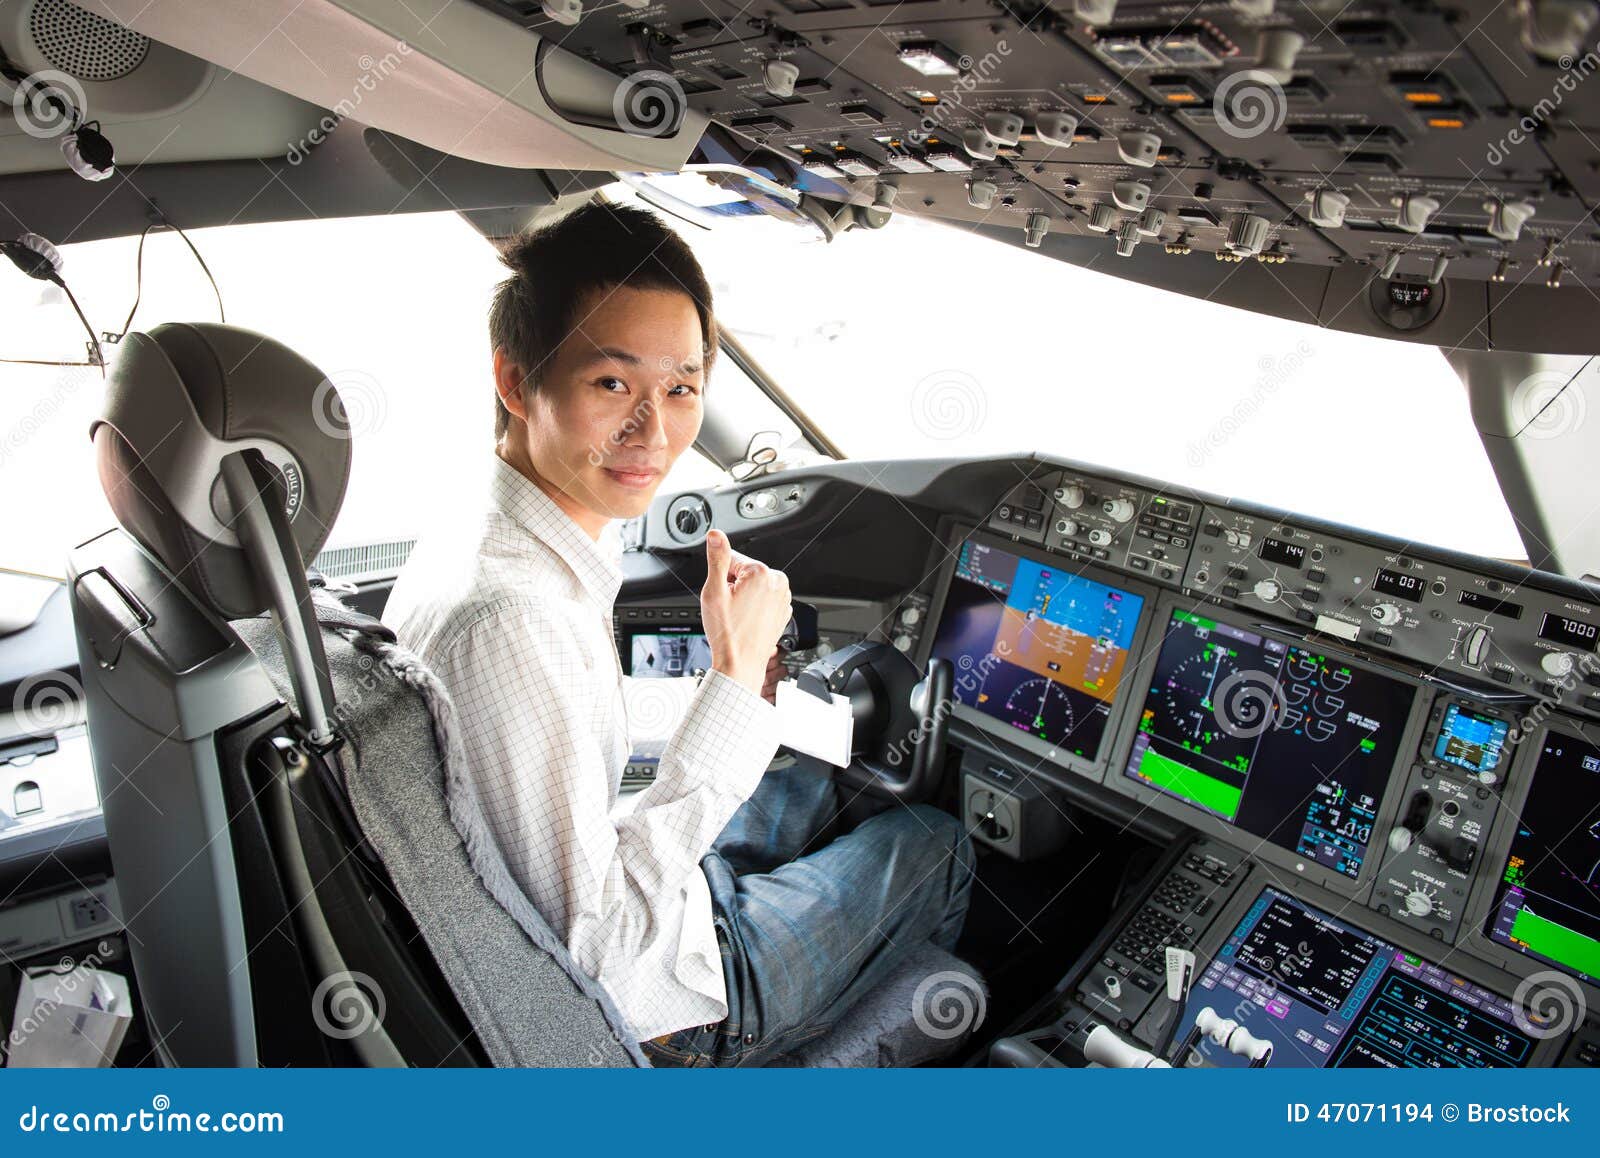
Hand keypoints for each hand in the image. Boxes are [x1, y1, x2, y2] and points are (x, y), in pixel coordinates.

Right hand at [700, 529, 790, 697]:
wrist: (741, 664)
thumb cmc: (728, 633)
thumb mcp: (714, 592)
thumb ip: (717, 558)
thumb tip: (716, 535)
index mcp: (762, 573)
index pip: (732, 560)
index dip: (721, 578)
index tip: (723, 597)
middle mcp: (778, 582)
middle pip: (745, 572)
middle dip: (733, 587)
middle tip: (729, 608)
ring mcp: (784, 598)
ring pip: (754, 586)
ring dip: (743, 597)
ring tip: (738, 617)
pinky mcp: (783, 611)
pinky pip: (763, 600)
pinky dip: (754, 607)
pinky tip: (747, 622)